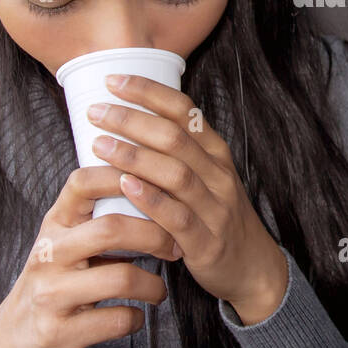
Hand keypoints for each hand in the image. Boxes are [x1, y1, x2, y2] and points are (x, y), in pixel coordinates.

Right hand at [0, 164, 177, 347]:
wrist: (13, 337)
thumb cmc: (56, 280)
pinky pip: (117, 321)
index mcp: (54, 224)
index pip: (83, 182)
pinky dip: (136, 319)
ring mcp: (50, 294)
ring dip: (153, 285)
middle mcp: (48, 254)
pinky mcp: (58, 332)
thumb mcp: (66, 242)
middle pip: (112, 229)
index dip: (121, 175)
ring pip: (121, 279)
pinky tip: (135, 316)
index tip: (157, 186)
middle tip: (175, 247)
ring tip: (158, 290)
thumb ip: (98, 218)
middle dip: (156, 235)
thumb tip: (158, 192)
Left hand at [87, 73, 289, 324]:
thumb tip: (126, 120)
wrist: (252, 267)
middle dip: (132, 119)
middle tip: (95, 111)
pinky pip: (177, 217)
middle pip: (174, 136)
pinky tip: (123, 186)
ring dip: (135, 155)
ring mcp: (215, 208)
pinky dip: (150, 199)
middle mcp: (218, 174)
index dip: (148, 91)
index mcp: (216, 152)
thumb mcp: (207, 176)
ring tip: (99, 143)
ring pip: (175, 173)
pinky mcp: (206, 242)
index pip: (183, 110)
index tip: (112, 80)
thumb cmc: (217, 216)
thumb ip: (176, 151)